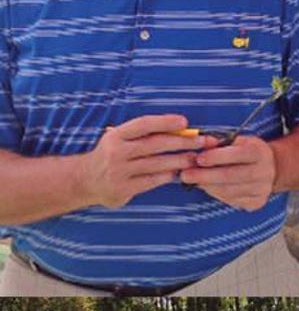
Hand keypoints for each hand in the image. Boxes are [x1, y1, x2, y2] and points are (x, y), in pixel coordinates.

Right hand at [82, 115, 203, 207]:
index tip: (185, 122)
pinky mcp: (123, 189)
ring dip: (179, 160)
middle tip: (202, 141)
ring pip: (156, 164)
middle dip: (181, 142)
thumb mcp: (119, 139)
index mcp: (116, 135)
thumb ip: (142, 134)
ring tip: (195, 158)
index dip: (165, 122)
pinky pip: (151, 181)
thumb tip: (179, 126)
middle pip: (154, 144)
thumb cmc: (111, 155)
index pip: (143, 124)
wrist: (84, 180)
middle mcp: (117, 151)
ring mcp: (119, 171)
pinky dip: (167, 176)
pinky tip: (178, 172)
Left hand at [179, 134, 275, 209]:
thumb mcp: (239, 141)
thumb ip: (221, 143)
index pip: (238, 155)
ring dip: (208, 186)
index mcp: (259, 152)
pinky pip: (231, 200)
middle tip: (186, 175)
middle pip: (231, 176)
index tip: (198, 158)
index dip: (216, 157)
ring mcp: (262, 190)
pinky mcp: (256, 202)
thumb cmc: (248, 151)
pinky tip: (208, 187)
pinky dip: (216, 194)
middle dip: (206, 176)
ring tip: (193, 181)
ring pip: (229, 191)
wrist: (271, 168)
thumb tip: (201, 146)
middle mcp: (264, 172)